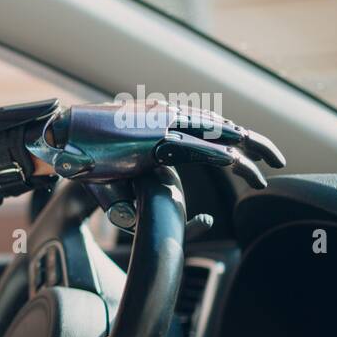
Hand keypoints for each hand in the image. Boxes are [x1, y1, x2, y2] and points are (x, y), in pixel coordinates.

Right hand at [29, 100, 285, 188]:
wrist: (60, 140)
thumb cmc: (87, 163)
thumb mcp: (125, 179)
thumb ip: (148, 191)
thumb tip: (175, 215)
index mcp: (163, 130)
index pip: (210, 133)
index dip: (234, 145)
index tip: (251, 163)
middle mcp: (168, 122)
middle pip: (223, 129)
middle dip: (254, 144)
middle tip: (276, 159)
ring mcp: (161, 124)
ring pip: (216, 134)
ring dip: (247, 146)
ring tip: (270, 160)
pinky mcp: (152, 135)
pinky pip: (194, 143)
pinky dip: (218, 151)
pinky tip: (237, 160)